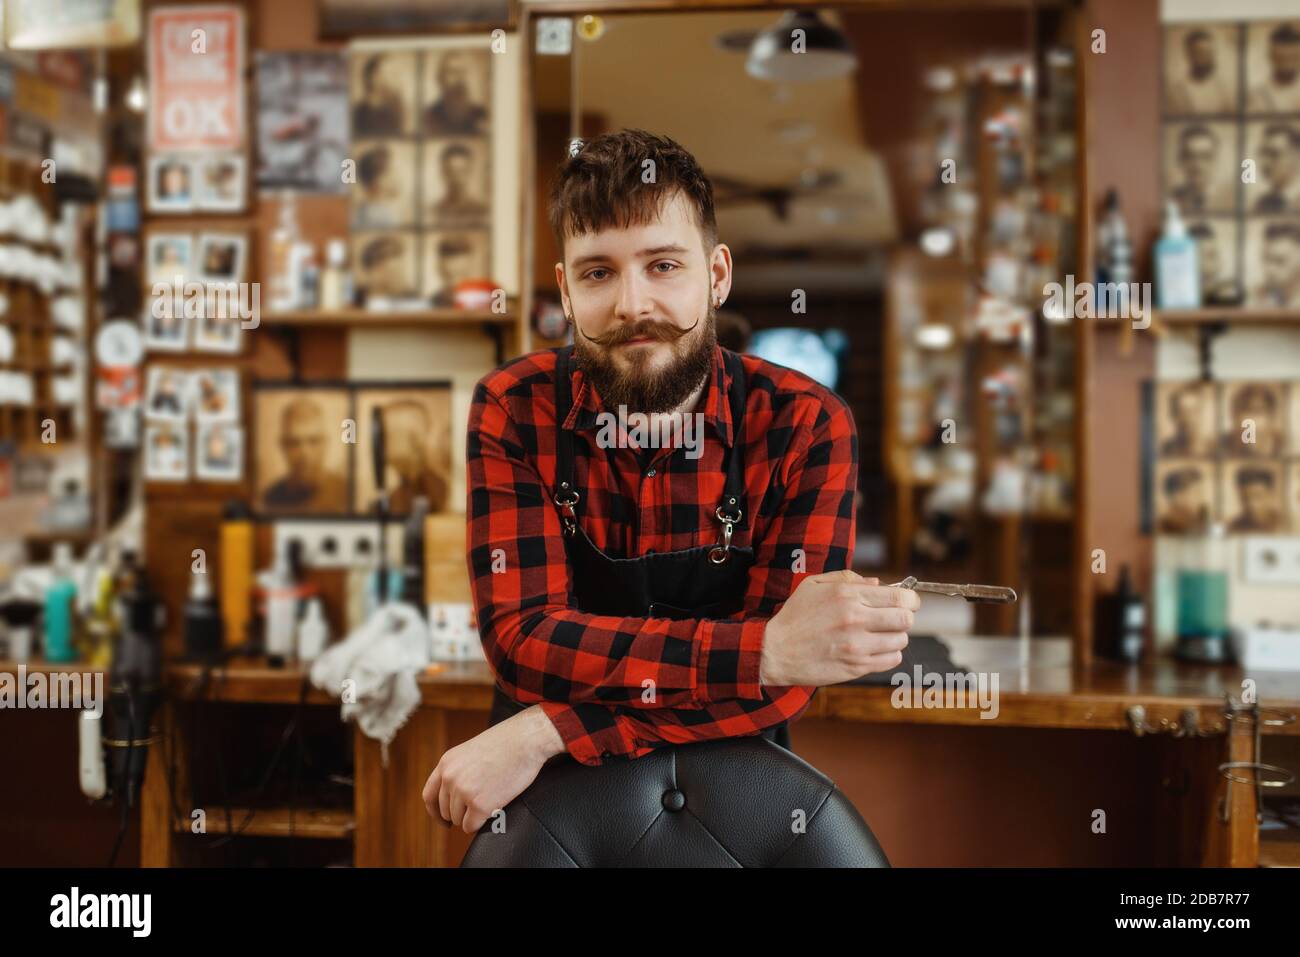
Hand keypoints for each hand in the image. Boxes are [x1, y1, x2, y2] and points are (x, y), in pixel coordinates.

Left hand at [422, 704, 564, 834]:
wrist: (526, 739)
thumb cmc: (506, 743)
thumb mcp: (470, 751)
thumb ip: (458, 770)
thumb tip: (454, 795)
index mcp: (446, 763)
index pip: (429, 795)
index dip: (436, 812)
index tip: (444, 820)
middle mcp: (450, 777)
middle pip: (445, 811)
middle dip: (460, 814)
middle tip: (477, 808)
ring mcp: (463, 791)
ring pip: (459, 820)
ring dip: (472, 817)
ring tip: (490, 802)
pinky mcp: (479, 804)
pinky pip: (471, 826)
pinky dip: (480, 824)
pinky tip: (492, 812)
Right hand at [759, 569, 918, 686]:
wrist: (774, 651)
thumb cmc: (794, 617)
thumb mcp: (814, 585)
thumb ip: (848, 578)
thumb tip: (879, 583)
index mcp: (847, 596)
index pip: (900, 597)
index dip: (910, 599)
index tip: (907, 602)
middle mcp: (855, 620)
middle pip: (906, 619)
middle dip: (906, 617)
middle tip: (894, 618)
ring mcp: (857, 646)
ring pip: (901, 641)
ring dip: (895, 637)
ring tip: (880, 635)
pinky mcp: (856, 667)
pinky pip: (891, 660)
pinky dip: (889, 654)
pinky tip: (874, 649)